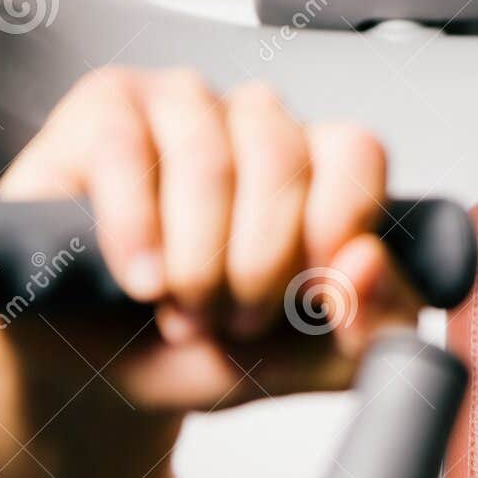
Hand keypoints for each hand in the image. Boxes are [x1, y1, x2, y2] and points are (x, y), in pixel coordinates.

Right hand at [0, 67, 420, 412]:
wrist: (113, 373)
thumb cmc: (218, 349)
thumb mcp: (314, 360)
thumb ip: (373, 325)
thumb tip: (369, 261)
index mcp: (324, 163)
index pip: (356, 153)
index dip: (335, 228)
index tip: (311, 296)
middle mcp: (259, 119)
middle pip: (281, 161)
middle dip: (258, 265)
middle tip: (236, 322)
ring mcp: (181, 104)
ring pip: (207, 161)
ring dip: (196, 261)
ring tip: (185, 312)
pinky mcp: (104, 108)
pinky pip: (124, 152)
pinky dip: (135, 233)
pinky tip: (142, 281)